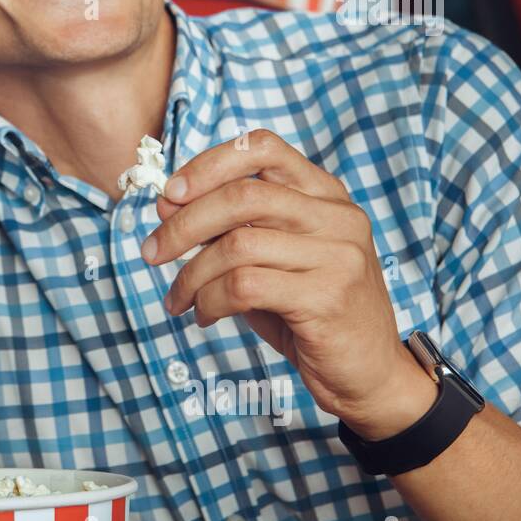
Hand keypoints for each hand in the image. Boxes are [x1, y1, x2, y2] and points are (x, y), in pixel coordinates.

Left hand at [140, 129, 435, 437]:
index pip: (262, 147)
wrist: (368, 373)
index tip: (169, 194)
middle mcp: (337, 216)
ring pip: (236, 245)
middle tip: (152, 253)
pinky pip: (244, 286)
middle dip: (182, 224)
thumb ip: (229, 229)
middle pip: (241, 195)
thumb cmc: (309, 311)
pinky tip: (205, 316)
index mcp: (325, 194)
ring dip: (191, 274)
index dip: (208, 164)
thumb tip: (166, 202)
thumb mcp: (270, 259)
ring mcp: (338, 255)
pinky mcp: (327, 297)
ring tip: (179, 298)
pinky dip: (209, 301)